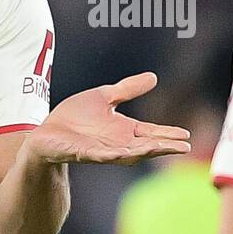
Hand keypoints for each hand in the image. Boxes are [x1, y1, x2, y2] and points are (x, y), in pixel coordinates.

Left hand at [26, 72, 190, 165]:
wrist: (46, 131)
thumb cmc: (74, 117)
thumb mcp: (105, 96)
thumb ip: (128, 89)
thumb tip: (153, 77)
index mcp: (124, 131)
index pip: (151, 133)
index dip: (168, 134)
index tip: (186, 135)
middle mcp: (117, 143)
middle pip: (147, 146)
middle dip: (165, 146)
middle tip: (185, 147)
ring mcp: (103, 151)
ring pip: (129, 154)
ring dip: (146, 152)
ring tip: (163, 148)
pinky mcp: (85, 154)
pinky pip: (102, 156)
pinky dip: (114, 155)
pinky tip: (126, 154)